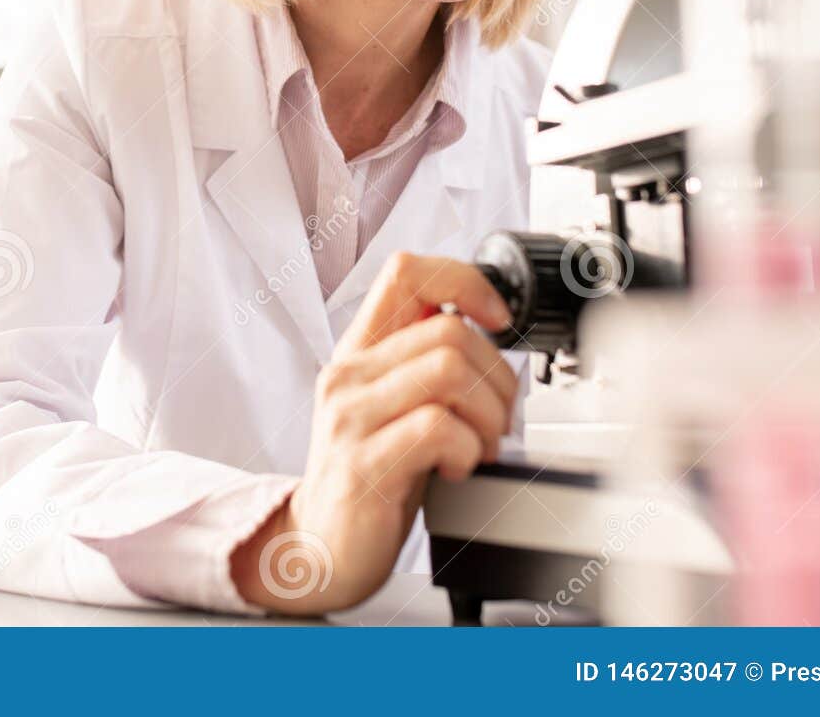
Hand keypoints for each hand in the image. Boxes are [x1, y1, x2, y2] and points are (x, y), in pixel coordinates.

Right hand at [230, 253, 517, 615]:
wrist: (321, 547)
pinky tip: (456, 469)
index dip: (466, 282)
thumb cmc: (372, 474)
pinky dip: (468, 451)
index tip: (497, 320)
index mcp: (361, 350)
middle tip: (494, 420)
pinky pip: (437, 429)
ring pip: (448, 371)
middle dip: (498, 378)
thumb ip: (425, 360)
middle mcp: (349, 375)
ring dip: (489, 416)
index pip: (408, 272)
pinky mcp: (362, 464)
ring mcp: (351, 418)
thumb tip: (488, 325)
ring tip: (478, 447)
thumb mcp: (395, 403)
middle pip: (449, 329)